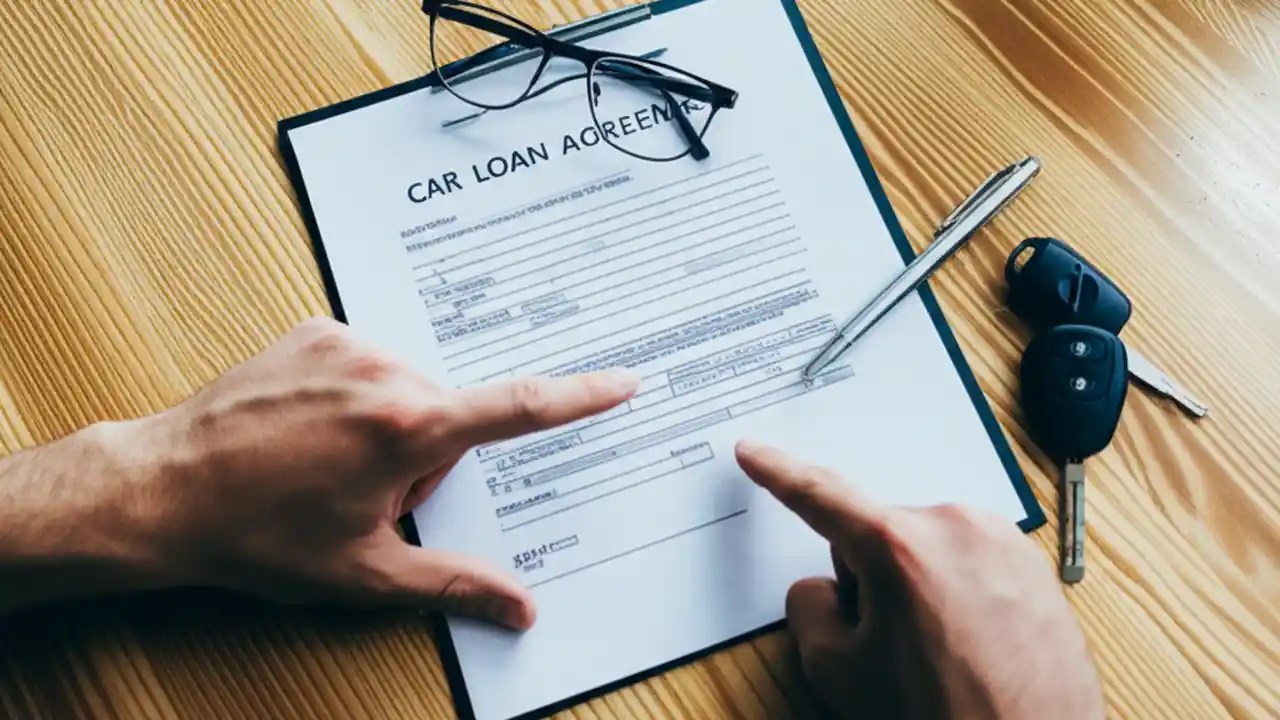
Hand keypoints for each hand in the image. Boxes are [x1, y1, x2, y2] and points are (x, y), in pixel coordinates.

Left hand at [121, 318, 637, 627]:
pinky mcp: (313, 330)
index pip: (518, 409)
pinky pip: (367, 364)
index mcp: (408, 430)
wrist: (162, 490)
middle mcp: (384, 374)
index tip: (621, 379)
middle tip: (367, 493)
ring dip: (392, 426)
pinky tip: (310, 431)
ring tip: (328, 463)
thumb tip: (521, 607)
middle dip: (428, 456)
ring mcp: (345, 345)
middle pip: (451, 414)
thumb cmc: (259, 537)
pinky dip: (356, 396)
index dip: (580, 395)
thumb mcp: (365, 574)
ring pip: (409, 389)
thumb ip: (456, 585)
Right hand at [736, 441, 1102, 718]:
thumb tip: (827, 588)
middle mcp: (955, 527)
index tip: (754, 452)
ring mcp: (1002, 542)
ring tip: (941, 653)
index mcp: (899, 547)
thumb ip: (810, 606)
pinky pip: (970, 562)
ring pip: (924, 548)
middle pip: (877, 534)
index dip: (777, 472)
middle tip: (892, 645)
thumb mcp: (839, 671)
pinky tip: (971, 646)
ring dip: (918, 587)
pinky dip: (959, 594)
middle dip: (872, 579)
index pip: (818, 496)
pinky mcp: (1033, 563)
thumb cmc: (946, 718)